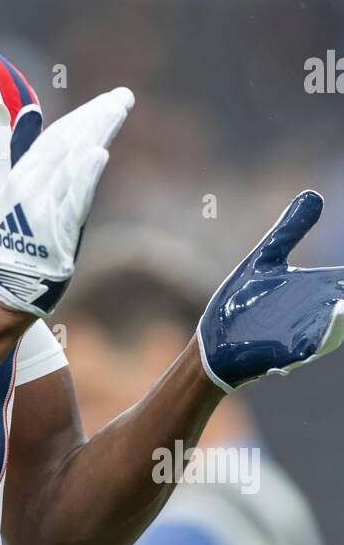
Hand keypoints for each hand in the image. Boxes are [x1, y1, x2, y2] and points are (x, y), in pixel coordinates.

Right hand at [0, 87, 134, 316]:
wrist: (12, 286)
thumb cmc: (21, 239)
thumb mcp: (20, 191)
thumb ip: (26, 151)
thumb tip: (31, 112)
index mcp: (24, 175)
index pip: (57, 137)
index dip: (83, 116)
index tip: (109, 100)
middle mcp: (32, 186)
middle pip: (67, 143)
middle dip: (96, 117)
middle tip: (123, 96)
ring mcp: (43, 206)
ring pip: (73, 162)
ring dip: (96, 133)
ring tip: (117, 109)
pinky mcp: (56, 229)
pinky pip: (73, 198)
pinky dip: (85, 175)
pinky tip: (99, 153)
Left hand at [198, 189, 343, 390]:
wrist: (214, 341)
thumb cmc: (244, 301)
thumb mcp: (268, 258)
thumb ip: (290, 230)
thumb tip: (314, 194)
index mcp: (317, 289)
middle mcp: (318, 311)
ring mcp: (304, 332)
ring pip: (337, 322)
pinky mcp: (287, 350)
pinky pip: (313, 343)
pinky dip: (327, 330)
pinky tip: (339, 312)